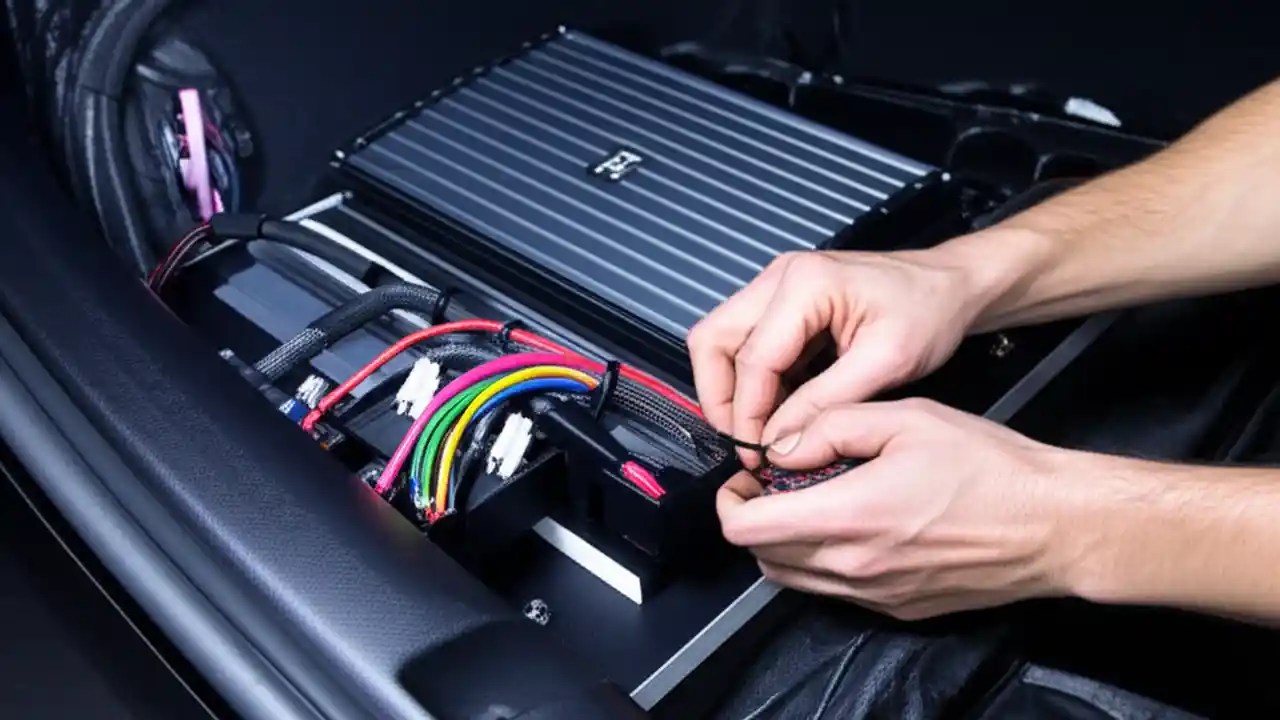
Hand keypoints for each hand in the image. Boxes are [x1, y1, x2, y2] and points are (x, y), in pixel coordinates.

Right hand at [687, 247, 1000, 463]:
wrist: (953, 285)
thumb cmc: (930, 312)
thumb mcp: (885, 363)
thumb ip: (825, 403)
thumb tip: (777, 442)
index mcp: (804, 284)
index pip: (752, 359)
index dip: (748, 415)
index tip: (758, 456)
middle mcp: (779, 277)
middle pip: (712, 340)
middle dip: (719, 398)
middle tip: (743, 442)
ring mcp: (776, 286)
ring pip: (721, 341)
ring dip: (732, 390)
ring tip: (759, 432)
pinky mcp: (783, 302)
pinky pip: (746, 343)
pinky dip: (752, 381)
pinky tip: (778, 412)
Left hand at [717, 399, 1092, 619]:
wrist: (1054, 526)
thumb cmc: (991, 469)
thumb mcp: (906, 418)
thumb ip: (832, 426)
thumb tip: (783, 444)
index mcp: (848, 517)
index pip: (747, 529)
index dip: (730, 502)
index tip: (742, 479)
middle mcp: (854, 566)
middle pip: (763, 559)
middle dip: (753, 520)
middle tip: (772, 486)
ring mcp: (876, 594)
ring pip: (795, 580)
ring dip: (784, 544)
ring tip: (808, 503)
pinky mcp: (899, 608)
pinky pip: (835, 591)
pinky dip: (823, 562)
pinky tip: (850, 526)